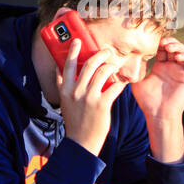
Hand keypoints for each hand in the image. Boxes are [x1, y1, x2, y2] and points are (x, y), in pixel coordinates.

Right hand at [56, 40, 126, 156]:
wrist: (81, 142)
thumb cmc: (74, 121)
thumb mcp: (64, 102)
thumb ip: (63, 86)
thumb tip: (60, 70)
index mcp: (65, 90)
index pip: (67, 65)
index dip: (73, 51)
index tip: (77, 41)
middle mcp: (76, 91)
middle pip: (89, 65)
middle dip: (99, 55)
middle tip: (106, 52)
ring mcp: (89, 97)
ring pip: (103, 72)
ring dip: (112, 67)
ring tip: (115, 66)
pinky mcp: (102, 104)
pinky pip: (114, 86)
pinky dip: (120, 82)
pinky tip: (123, 82)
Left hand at [130, 35, 183, 122]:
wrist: (158, 114)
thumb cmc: (147, 101)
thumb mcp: (137, 81)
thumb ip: (136, 69)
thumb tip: (128, 56)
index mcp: (160, 67)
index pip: (162, 48)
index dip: (158, 42)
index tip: (151, 39)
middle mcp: (171, 67)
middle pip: (173, 47)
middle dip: (168, 41)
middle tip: (161, 41)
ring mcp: (180, 71)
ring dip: (178, 46)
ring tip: (169, 46)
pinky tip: (176, 56)